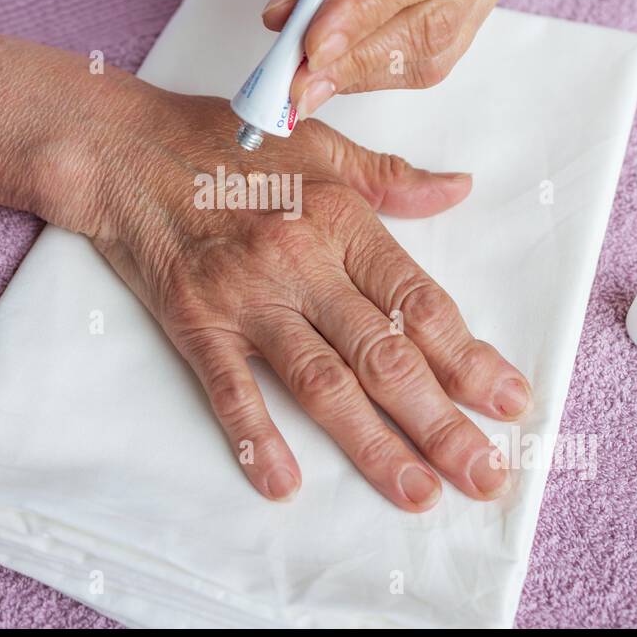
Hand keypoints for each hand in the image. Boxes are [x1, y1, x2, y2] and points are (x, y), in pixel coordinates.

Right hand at [89, 86, 530, 510]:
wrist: (126, 151)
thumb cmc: (227, 144)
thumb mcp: (320, 144)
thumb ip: (392, 179)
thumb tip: (458, 189)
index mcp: (341, 221)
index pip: (418, 304)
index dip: (469, 358)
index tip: (510, 403)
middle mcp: (301, 263)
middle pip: (383, 356)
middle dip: (441, 421)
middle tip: (484, 475)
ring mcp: (246, 298)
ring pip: (321, 382)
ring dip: (372, 444)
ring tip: (417, 493)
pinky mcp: (195, 324)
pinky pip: (229, 389)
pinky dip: (255, 437)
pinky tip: (284, 484)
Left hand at [265, 0, 520, 119]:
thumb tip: (285, 17)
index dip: (367, 5)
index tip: (314, 42)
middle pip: (433, 13)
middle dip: (359, 53)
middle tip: (302, 79)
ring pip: (433, 47)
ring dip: (364, 72)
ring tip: (309, 84)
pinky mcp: (472, 20)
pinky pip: (429, 63)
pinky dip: (375, 75)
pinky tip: (336, 76)